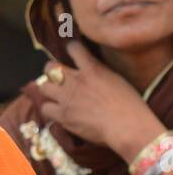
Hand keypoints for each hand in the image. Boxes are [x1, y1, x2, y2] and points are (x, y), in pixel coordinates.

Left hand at [38, 40, 165, 161]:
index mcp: (92, 69)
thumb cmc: (130, 104)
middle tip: (57, 77)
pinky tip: (57, 112)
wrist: (126, 125)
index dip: (71, 49)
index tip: (72, 52)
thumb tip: (93, 72)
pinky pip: (45, 109)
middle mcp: (76, 81)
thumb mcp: (117, 79)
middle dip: (51, 71)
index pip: (73, 48)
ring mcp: (67, 98)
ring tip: (55, 95)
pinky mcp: (64, 116)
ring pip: (44, 87)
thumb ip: (100, 73)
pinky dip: (50, 110)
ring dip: (49, 90)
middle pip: (50, 67)